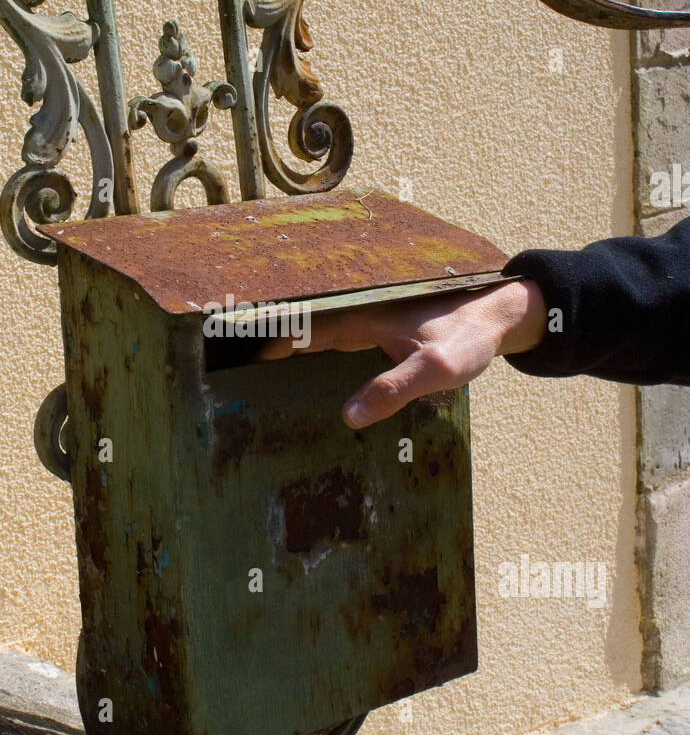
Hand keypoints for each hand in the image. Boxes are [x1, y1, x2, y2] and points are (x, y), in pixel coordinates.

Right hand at [256, 278, 546, 427]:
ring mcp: (367, 326)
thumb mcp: (435, 367)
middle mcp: (357, 317)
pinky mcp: (378, 338)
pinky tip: (310, 390)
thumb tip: (348, 417)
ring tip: (260, 392)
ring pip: (316, 341)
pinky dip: (316, 363)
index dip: (266, 345)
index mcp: (360, 317)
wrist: (500, 318)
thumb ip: (394, 388)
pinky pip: (335, 350)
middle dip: (269, 353)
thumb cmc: (469, 338)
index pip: (300, 330)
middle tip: (235, 385)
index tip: (233, 366)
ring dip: (291, 358)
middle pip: (301, 334)